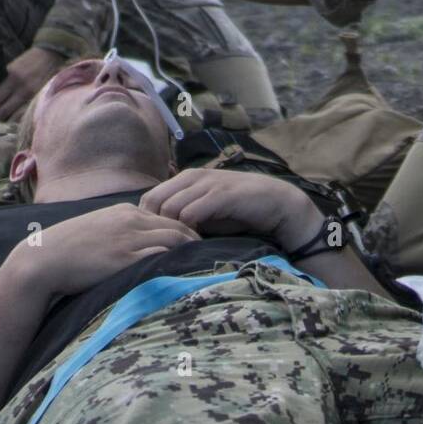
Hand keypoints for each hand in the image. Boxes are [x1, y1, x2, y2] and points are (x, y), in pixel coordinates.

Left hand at [0, 45, 64, 122]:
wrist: (48, 55)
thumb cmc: (26, 63)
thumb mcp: (10, 69)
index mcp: (11, 78)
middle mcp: (22, 88)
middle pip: (3, 111)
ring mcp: (32, 96)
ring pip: (15, 117)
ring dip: (5, 123)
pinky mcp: (41, 100)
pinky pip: (27, 115)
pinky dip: (18, 120)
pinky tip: (13, 124)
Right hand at [12, 203, 200, 299]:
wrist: (45, 257)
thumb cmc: (68, 246)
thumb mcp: (97, 228)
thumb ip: (119, 230)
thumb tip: (135, 241)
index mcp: (124, 210)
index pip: (164, 214)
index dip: (184, 225)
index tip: (196, 237)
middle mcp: (130, 220)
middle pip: (175, 224)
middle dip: (195, 236)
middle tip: (210, 248)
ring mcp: (127, 239)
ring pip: (172, 238)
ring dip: (191, 249)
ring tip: (206, 259)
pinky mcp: (123, 259)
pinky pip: (159, 256)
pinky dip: (176, 260)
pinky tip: (187, 267)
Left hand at [140, 170, 321, 253]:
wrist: (274, 202)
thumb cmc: (237, 210)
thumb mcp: (205, 209)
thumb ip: (183, 214)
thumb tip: (158, 233)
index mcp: (185, 178)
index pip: (149, 197)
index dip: (148, 220)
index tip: (157, 240)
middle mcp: (192, 176)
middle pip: (154, 202)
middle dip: (156, 226)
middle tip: (166, 245)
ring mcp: (207, 184)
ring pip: (170, 208)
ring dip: (173, 230)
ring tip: (182, 246)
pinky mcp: (220, 194)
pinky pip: (191, 213)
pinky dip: (189, 231)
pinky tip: (197, 242)